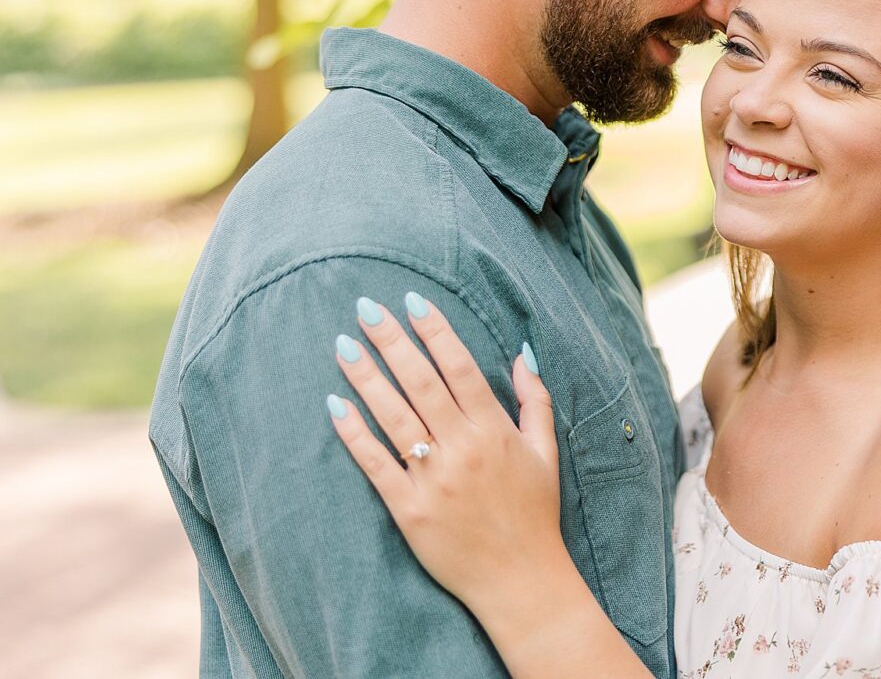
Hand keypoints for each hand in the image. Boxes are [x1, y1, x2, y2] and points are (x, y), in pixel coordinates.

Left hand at [326, 293, 564, 613]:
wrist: (521, 579)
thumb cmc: (534, 514)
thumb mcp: (545, 452)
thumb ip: (534, 399)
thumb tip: (523, 353)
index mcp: (495, 430)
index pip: (459, 367)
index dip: (435, 331)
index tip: (412, 300)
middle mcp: (463, 448)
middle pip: (420, 382)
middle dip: (391, 341)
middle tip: (365, 307)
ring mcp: (434, 479)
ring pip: (393, 416)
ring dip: (366, 376)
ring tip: (342, 344)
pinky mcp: (409, 509)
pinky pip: (375, 464)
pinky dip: (354, 433)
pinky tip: (334, 404)